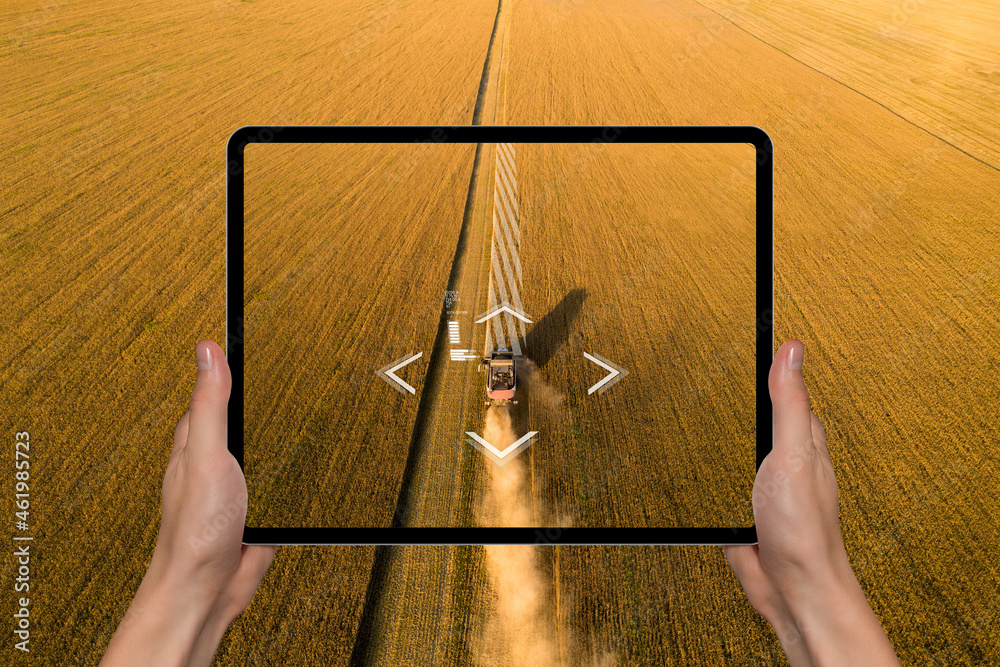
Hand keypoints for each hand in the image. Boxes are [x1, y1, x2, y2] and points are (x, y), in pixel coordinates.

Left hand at [102, 339, 276, 666]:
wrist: (210, 588)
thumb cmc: (196, 528)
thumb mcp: (207, 454)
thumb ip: (211, 403)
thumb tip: (207, 350)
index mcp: (196, 439)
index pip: (211, 387)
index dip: (225, 360)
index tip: (239, 327)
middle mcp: (212, 458)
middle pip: (235, 414)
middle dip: (249, 391)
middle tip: (265, 356)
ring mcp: (234, 483)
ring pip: (257, 446)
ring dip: (270, 431)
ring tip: (283, 399)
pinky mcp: (256, 507)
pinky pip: (276, 478)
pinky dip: (286, 468)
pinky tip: (295, 460)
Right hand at [723, 340, 900, 666]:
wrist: (788, 589)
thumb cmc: (803, 529)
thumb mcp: (793, 454)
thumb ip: (788, 403)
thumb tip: (792, 350)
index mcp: (802, 438)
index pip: (787, 387)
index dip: (773, 359)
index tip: (758, 324)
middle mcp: (786, 457)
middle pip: (763, 413)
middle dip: (747, 390)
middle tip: (729, 354)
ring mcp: (764, 482)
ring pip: (741, 444)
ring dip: (726, 429)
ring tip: (711, 397)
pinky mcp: (742, 506)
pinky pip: (723, 477)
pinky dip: (711, 467)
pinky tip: (702, 460)